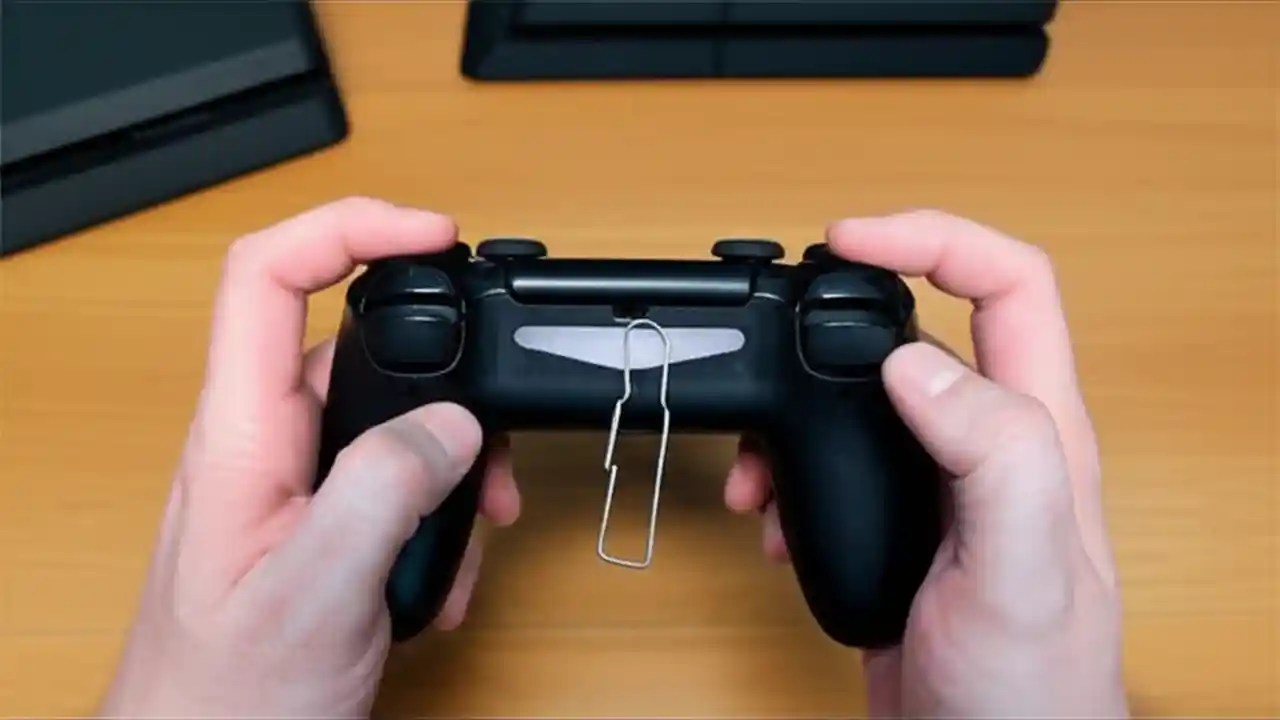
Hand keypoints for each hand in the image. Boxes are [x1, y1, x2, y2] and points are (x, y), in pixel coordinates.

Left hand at [100, 198, 519, 717]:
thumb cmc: (228, 698)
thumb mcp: (318, 591)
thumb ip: (385, 489)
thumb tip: (454, 423)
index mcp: (240, 437)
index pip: (267, 275)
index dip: (348, 226)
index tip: (433, 233)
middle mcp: (263, 443)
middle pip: (356, 344)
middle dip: (444, 382)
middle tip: (493, 442)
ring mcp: (291, 480)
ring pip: (389, 419)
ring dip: (448, 466)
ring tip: (475, 524)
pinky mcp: (319, 518)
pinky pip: (391, 478)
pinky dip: (436, 513)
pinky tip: (439, 572)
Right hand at [726, 210, 1127, 716]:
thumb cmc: (1029, 693)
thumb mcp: (1020, 569)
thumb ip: (989, 453)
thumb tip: (912, 362)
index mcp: (1038, 436)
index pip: (1010, 287)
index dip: (934, 239)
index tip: (852, 238)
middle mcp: (992, 448)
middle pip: (932, 321)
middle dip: (848, 306)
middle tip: (787, 311)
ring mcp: (943, 487)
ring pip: (868, 395)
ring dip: (801, 407)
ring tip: (759, 454)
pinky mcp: (900, 526)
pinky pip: (838, 463)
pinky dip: (790, 474)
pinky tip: (776, 518)